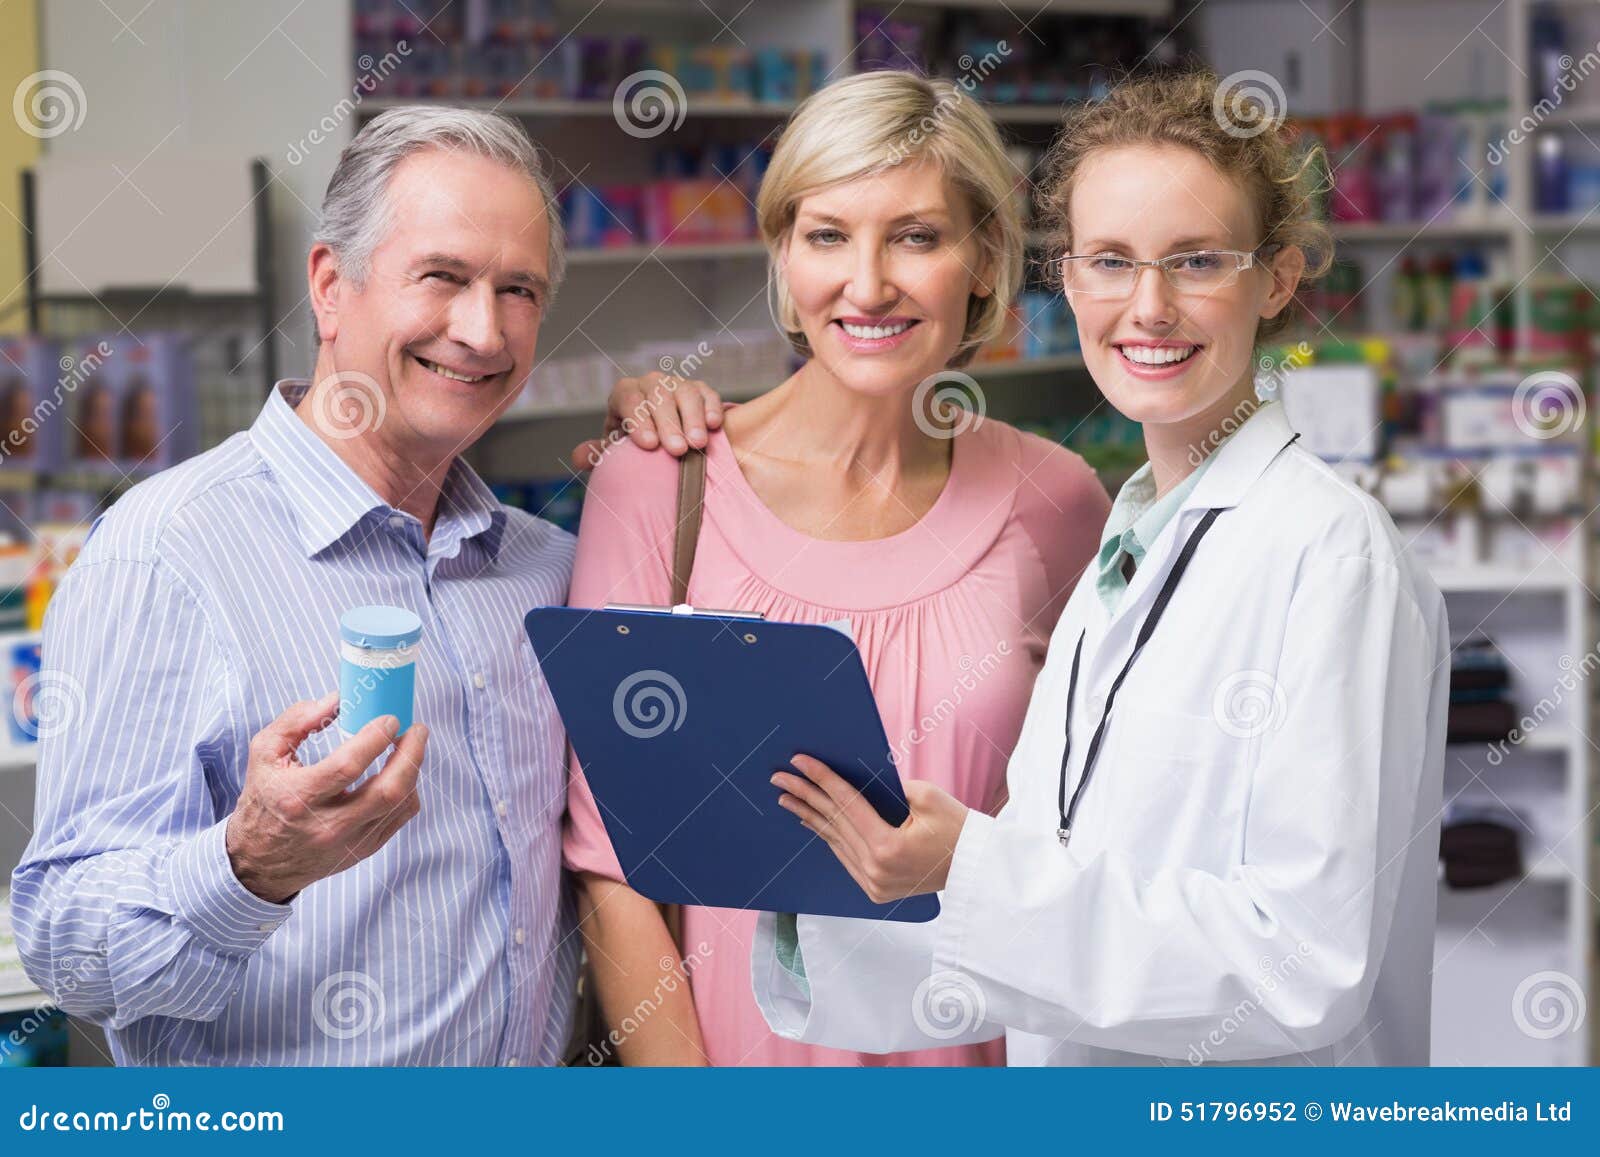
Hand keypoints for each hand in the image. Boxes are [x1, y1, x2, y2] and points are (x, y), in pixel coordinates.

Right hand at [225, 692, 428, 903]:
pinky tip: (402, 773)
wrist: (260, 860)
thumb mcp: (264, 754)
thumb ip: (296, 721)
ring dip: (412, 770)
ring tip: (411, 746)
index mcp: (297, 797)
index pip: (348, 766)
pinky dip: (409, 791)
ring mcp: (348, 842)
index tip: (389, 719)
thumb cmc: (264, 798)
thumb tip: (338, 700)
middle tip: (418, 729)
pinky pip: (400, 818)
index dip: (375, 739)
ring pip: (399, 804)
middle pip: (386, 791)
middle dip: (411, 754)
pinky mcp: (363, 850)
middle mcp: (326, 825)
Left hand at [569, 371, 724, 469]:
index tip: (649, 445)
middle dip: (668, 423)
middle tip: (676, 450)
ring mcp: (677, 384)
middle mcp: (650, 383)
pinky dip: (711, 407)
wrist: (660, 438)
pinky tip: (714, 425)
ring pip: (685, 393)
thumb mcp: (615, 449)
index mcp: (625, 394)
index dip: (638, 420)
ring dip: (692, 418)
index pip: (628, 399)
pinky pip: (707, 393)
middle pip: (658, 395)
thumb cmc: (634, 444)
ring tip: (697, 443)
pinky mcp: (700, 390)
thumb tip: (578, 457)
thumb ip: (598, 453)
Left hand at [771, 754, 968, 903]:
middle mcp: (875, 871)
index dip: (822, 779)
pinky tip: (812, 821)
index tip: (799, 761)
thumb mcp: (926, 797)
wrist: (976, 867)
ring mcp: (873, 885)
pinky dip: (828, 836)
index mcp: (887, 848)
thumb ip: (888, 789)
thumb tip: (855, 784)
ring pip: (834, 841)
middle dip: (805, 795)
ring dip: (810, 816)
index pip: (846, 804)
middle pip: (833, 823)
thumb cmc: (957, 827)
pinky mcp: (876, 890)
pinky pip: (845, 856)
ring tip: (787, 797)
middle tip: (779, 776)